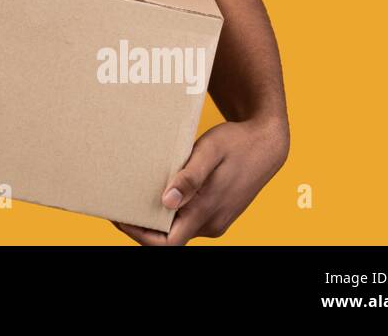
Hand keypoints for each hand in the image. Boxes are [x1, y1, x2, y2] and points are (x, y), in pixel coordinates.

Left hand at [111, 117, 288, 244]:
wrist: (267, 144)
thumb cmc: (236, 143)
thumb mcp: (209, 152)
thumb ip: (189, 178)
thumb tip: (166, 202)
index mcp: (208, 211)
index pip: (167, 243)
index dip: (139, 234)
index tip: (120, 215)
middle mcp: (212, 223)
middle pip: (169, 238)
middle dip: (142, 225)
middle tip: (119, 201)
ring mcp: (216, 220)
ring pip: (178, 228)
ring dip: (156, 217)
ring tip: (134, 192)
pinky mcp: (216, 213)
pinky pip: (188, 219)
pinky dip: (170, 210)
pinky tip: (159, 190)